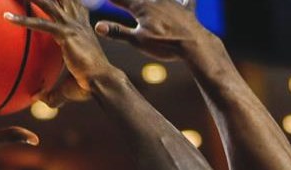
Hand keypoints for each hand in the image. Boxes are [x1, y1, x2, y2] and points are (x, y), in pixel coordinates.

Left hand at [6, 0, 115, 102]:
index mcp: (82, 30)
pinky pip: (40, 24)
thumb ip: (52, 92)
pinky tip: (7, 17)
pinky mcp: (66, 34)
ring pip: (48, 4)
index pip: (75, 7)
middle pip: (63, 0)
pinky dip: (23, 20)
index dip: (70, 0)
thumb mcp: (68, 87)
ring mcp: (72, 26)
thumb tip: (38, 99)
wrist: (101, 82)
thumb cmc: (89, 85)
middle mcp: (78, 23)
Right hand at [98, 0, 215, 63]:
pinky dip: (185, 0)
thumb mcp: (137, 41)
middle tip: (124, 1)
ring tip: (146, 2)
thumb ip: (117, 32)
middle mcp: (155, 0)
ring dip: (151, 0)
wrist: (193, 44)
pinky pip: (185, 0)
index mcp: (141, 8)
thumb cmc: (164, 43)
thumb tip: (97, 26)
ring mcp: (171, 3)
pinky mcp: (185, 10)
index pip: (121, 0)